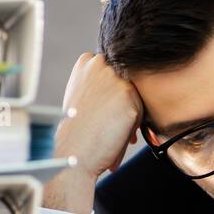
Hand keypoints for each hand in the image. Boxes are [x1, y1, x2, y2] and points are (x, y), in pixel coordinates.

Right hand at [44, 54, 143, 213]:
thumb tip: (121, 85)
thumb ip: (98, 83)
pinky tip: (116, 139)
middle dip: (121, 105)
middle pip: (125, 83)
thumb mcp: (80, 94)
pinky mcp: (129, 96)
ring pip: (134, 98)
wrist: (73, 152)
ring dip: (128, 118)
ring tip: (111, 135)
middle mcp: (101, 64)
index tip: (102, 111)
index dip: (110, 93)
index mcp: (86, 61)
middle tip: (108, 125)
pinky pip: (140, 113)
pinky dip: (131, 129)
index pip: (112, 71)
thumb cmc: (75, 129)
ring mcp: (115, 79)